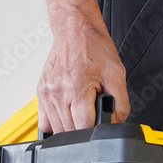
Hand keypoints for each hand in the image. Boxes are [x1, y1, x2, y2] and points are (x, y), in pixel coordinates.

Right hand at [36, 6, 130, 132]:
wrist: (74, 30)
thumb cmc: (93, 47)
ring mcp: (47, 94)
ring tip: (82, 112)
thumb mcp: (117, 73)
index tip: (102, 121)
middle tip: (94, 113)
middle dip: (85, 129)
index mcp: (76, 90)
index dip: (97, 129)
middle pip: (70, 132)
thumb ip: (120, 102)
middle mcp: (57, 94)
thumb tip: (117, 121)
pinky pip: (45, 121)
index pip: (84, 128)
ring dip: (71, 127)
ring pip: (56, 129)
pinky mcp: (41, 93)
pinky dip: (56, 123)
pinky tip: (68, 113)